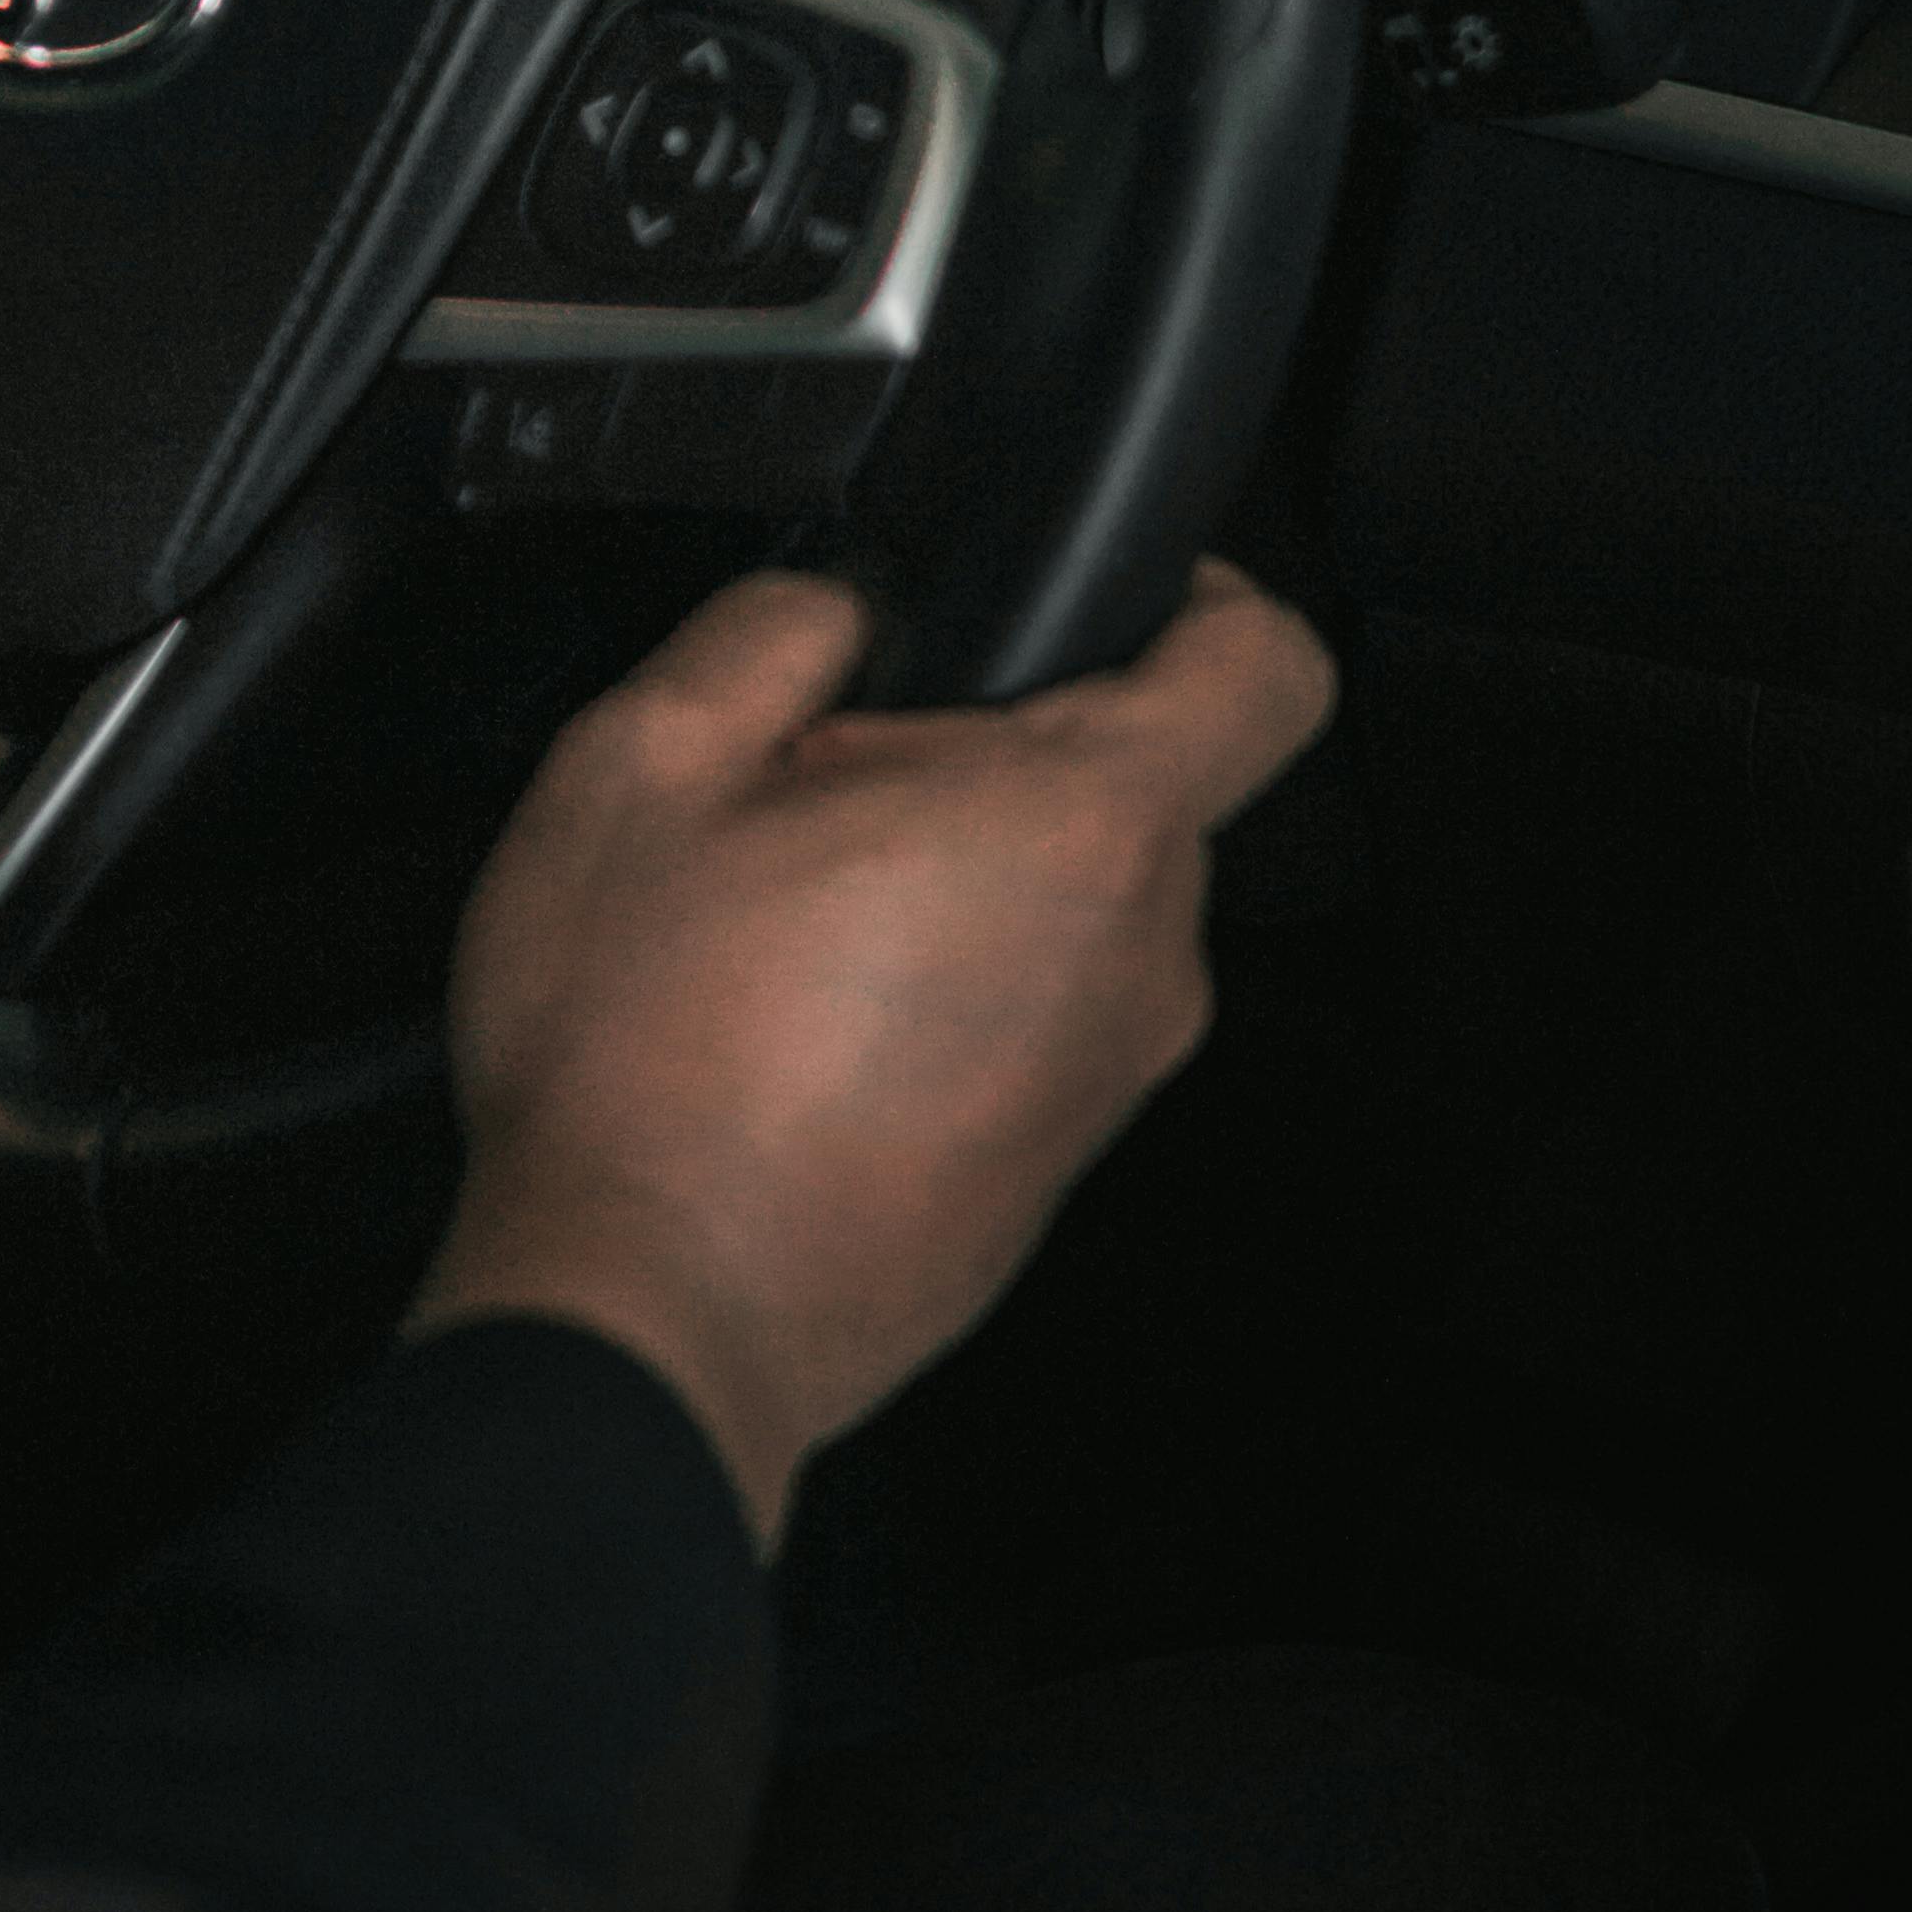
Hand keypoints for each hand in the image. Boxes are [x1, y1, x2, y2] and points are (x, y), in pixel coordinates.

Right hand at [410, 563, 1335, 1547]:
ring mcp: (1105, 1078)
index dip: (1199, 597)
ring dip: (962, 882)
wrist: (645, 1314)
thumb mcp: (645, 761)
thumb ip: (775, 627)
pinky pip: (1032, 1023)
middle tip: (830, 784)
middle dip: (1003, 754)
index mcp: (1079, 821)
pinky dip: (941, 998)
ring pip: (1073, 909)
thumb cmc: (648, 1061)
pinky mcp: (1051, 1169)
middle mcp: (1136, 956)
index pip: (1267, 664)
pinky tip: (793, 1028)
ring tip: (785, 922)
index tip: (1109, 597)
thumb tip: (841, 602)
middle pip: (1141, 788)